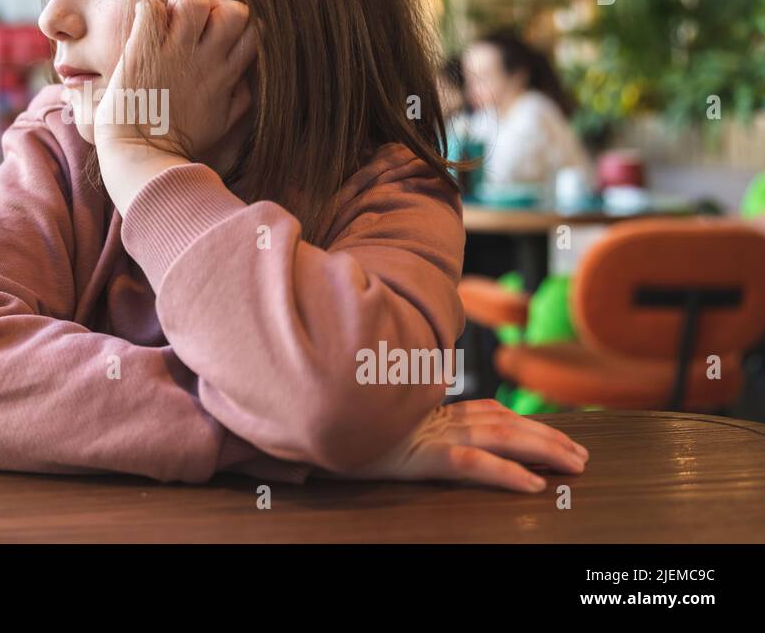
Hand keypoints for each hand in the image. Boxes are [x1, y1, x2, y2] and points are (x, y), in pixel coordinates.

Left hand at [94, 0, 256, 161]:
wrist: (140, 156)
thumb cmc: (178, 142)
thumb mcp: (221, 124)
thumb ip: (239, 99)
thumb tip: (245, 81)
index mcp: (225, 75)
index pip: (254, 31)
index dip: (238, 25)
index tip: (216, 35)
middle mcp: (206, 60)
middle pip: (234, 9)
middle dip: (215, 8)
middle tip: (191, 26)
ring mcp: (175, 52)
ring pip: (194, 1)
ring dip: (180, 5)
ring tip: (167, 25)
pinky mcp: (144, 49)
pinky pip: (152, 9)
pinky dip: (147, 13)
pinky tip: (143, 31)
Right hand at [344, 398, 588, 492]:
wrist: (315, 414)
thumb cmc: (346, 421)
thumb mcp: (381, 416)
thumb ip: (406, 414)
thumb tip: (421, 420)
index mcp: (431, 411)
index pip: (487, 412)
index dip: (524, 422)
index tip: (554, 435)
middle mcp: (438, 418)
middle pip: (507, 425)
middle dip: (549, 439)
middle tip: (582, 456)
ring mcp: (433, 435)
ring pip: (502, 439)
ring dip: (544, 451)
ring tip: (574, 465)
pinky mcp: (423, 456)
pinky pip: (474, 464)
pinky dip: (506, 473)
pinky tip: (532, 485)